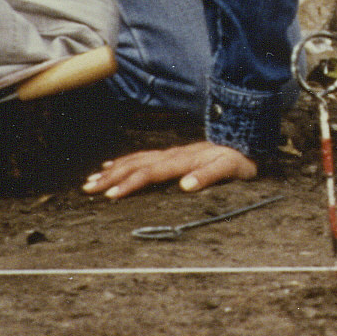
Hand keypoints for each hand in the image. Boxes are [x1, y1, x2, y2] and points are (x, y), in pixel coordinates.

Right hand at [83, 140, 256, 198]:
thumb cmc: (240, 159)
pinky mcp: (173, 154)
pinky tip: (111, 165)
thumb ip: (209, 176)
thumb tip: (185, 185)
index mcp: (182, 161)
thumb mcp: (230, 169)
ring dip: (113, 170)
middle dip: (111, 177)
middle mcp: (172, 155)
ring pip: (135, 160)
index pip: (150, 173)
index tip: (111, 195)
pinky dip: (124, 161)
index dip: (129, 184)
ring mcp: (171, 153)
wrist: (248, 139)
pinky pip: (142, 157)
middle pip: (136, 165)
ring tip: (92, 179)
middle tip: (88, 188)